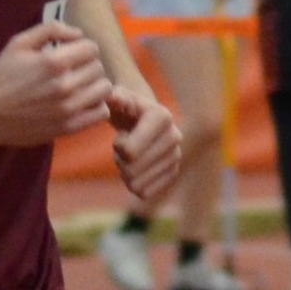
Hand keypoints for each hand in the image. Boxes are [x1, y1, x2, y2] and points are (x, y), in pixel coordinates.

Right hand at [0, 21, 112, 145]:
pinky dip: (96, 106)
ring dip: (94, 85)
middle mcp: (65, 85)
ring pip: (105, 89)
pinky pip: (101, 112)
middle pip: (98, 68)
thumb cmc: (2, 75)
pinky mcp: (69, 126)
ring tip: (79, 86)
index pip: (92, 49)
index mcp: (54, 62)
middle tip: (73, 71)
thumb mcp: (19, 43)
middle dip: (87, 66)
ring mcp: (69, 108)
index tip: (73, 54)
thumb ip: (51, 29)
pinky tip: (82, 103)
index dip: (83, 48)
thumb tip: (79, 33)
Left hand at [107, 87, 181, 201]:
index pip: (130, 151)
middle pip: (132, 169)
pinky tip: (137, 169)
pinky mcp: (174, 172)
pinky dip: (135, 185)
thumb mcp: (117, 98)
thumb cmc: (124, 108)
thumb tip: (113, 97)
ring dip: (126, 173)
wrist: (141, 118)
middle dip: (121, 161)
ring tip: (130, 156)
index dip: (119, 147)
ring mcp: (177, 156)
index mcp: (162, 117)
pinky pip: (146, 192)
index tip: (121, 135)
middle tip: (123, 147)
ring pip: (137, 183)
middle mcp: (175, 136)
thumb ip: (114, 97)